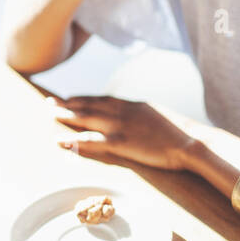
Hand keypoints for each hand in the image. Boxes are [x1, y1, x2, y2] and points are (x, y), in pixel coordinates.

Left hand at [51, 95, 196, 170]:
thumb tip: (134, 114)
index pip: (101, 99)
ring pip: (86, 118)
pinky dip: (75, 140)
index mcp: (132, 104)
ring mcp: (121, 126)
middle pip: (89, 105)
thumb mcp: (157, 114)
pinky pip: (93, 140)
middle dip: (67, 104)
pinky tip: (61, 140)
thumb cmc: (179, 131)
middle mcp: (122, 111)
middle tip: (49, 102)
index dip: (83, 98)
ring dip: (66, 116)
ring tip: (49, 114)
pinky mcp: (122, 142)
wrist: (191, 140)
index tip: (69, 97)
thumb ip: (141, 113)